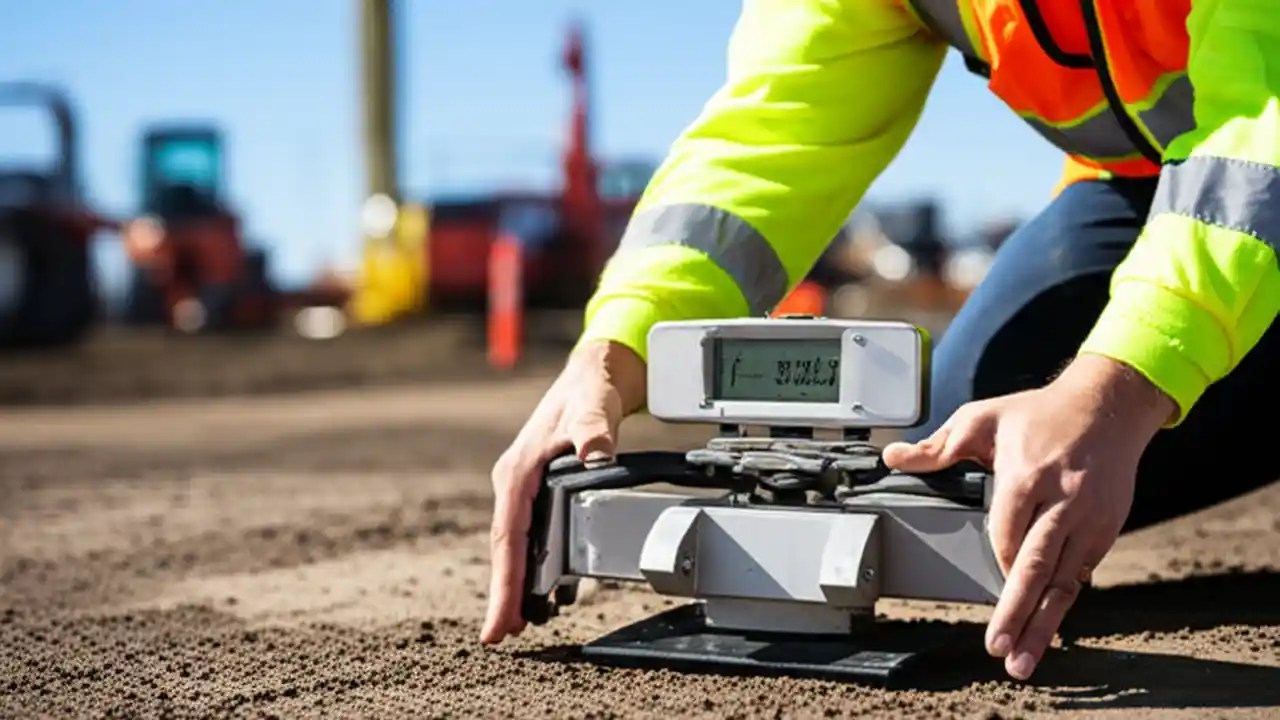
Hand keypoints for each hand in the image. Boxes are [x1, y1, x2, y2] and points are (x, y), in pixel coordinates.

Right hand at [480, 340, 645, 643]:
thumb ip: (594, 428)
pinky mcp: (537, 493)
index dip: (503, 581)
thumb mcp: (593, 405)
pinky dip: (532, 568)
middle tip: (501, 636)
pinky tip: (543, 595)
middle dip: (503, 593)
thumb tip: (593, 452)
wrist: (591, 376)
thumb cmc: (588, 390)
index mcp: (518, 470)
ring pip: (515, 546)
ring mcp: (524, 489)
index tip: (499, 619)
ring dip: (515, 585)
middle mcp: (514, 482)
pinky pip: (530, 537)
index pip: (508, 536)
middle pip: (505, 548)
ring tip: (518, 625)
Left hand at [882, 354, 1173, 679]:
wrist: (1109, 405)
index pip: (1006, 531)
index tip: (986, 588)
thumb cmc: (1040, 414)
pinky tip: (1047, 632)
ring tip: (1023, 659)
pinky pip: (1080, 574)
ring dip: (1043, 623)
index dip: (995, 559)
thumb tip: (894, 457)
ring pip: (1062, 580)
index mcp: (1028, 474)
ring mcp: (1088, 519)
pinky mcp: (1105, 530)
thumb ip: (938, 445)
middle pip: (1035, 565)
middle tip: (999, 648)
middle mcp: (1062, 501)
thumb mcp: (983, 418)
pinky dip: (1063, 604)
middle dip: (1017, 612)